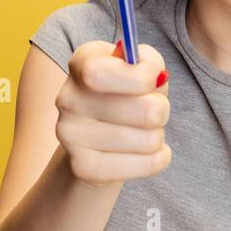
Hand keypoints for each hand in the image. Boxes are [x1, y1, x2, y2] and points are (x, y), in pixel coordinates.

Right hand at [57, 39, 171, 185]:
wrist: (100, 137)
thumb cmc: (128, 92)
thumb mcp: (141, 66)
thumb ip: (150, 62)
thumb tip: (155, 78)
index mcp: (82, 64)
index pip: (99, 73)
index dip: (141, 78)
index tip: (153, 80)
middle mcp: (68, 98)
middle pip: (145, 110)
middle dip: (162, 110)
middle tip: (154, 110)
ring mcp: (71, 136)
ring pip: (149, 140)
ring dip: (158, 135)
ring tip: (143, 130)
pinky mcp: (84, 168)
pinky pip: (147, 164)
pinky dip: (159, 158)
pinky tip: (146, 151)